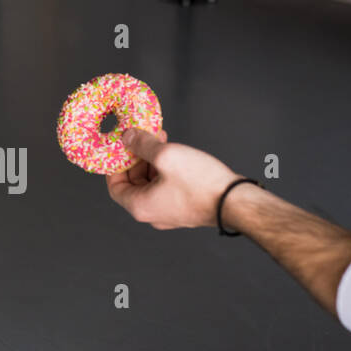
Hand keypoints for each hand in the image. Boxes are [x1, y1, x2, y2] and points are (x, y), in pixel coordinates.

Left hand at [106, 128, 239, 229]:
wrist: (235, 202)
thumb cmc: (202, 184)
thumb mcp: (167, 155)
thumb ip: (142, 144)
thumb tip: (127, 137)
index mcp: (140, 206)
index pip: (114, 187)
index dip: (115, 165)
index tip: (121, 148)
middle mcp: (152, 213)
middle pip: (133, 183)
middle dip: (137, 158)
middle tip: (144, 138)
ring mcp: (169, 212)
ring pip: (151, 184)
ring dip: (152, 161)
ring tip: (161, 140)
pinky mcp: (184, 207)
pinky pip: (166, 187)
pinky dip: (166, 170)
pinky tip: (175, 153)